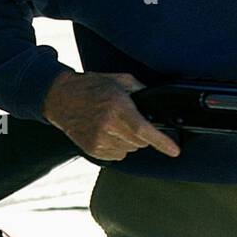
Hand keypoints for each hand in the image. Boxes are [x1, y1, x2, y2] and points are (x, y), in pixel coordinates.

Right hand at [41, 70, 179, 161]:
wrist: (61, 98)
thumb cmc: (91, 87)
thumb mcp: (119, 80)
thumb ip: (140, 90)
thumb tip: (157, 102)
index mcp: (117, 107)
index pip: (144, 129)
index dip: (162, 142)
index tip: (174, 151)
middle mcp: (108, 125)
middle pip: (140, 141)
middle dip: (142, 133)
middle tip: (129, 119)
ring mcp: (98, 140)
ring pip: (130, 149)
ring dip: (130, 140)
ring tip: (115, 124)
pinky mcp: (92, 149)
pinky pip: (117, 155)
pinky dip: (118, 147)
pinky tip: (107, 132)